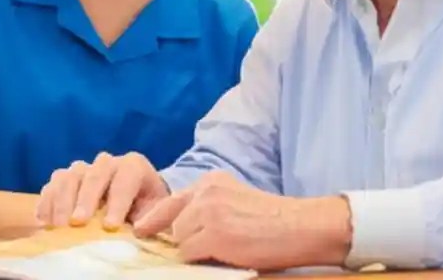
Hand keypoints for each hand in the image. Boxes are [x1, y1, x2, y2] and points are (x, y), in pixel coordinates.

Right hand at [34, 152, 170, 229]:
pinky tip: (43, 223)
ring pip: (68, 175)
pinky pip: (51, 186)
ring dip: (62, 201)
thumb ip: (154, 218)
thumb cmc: (146, 211)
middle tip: (78, 222)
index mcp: (133, 167)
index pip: (125, 178)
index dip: (118, 201)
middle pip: (94, 173)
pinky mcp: (64, 180)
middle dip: (85, 199)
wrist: (132, 205)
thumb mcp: (158, 213)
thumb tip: (138, 228)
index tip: (110, 227)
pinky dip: (46, 204)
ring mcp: (83, 170)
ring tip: (59, 226)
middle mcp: (107, 163)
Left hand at [133, 171, 351, 270]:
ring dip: (194, 251)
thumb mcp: (235, 200)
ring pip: (180, 241)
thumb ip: (207, 207)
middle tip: (209, 248)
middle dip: (185, 240)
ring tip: (224, 250)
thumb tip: (178, 231)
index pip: (173, 202)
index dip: (155, 219)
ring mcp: (209, 212)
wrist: (301, 226)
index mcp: (211, 182)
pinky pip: (189, 255)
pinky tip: (224, 256)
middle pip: (175, 224)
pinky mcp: (215, 235)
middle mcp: (206, 192)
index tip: (141, 230)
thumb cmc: (273, 220)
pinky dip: (201, 260)